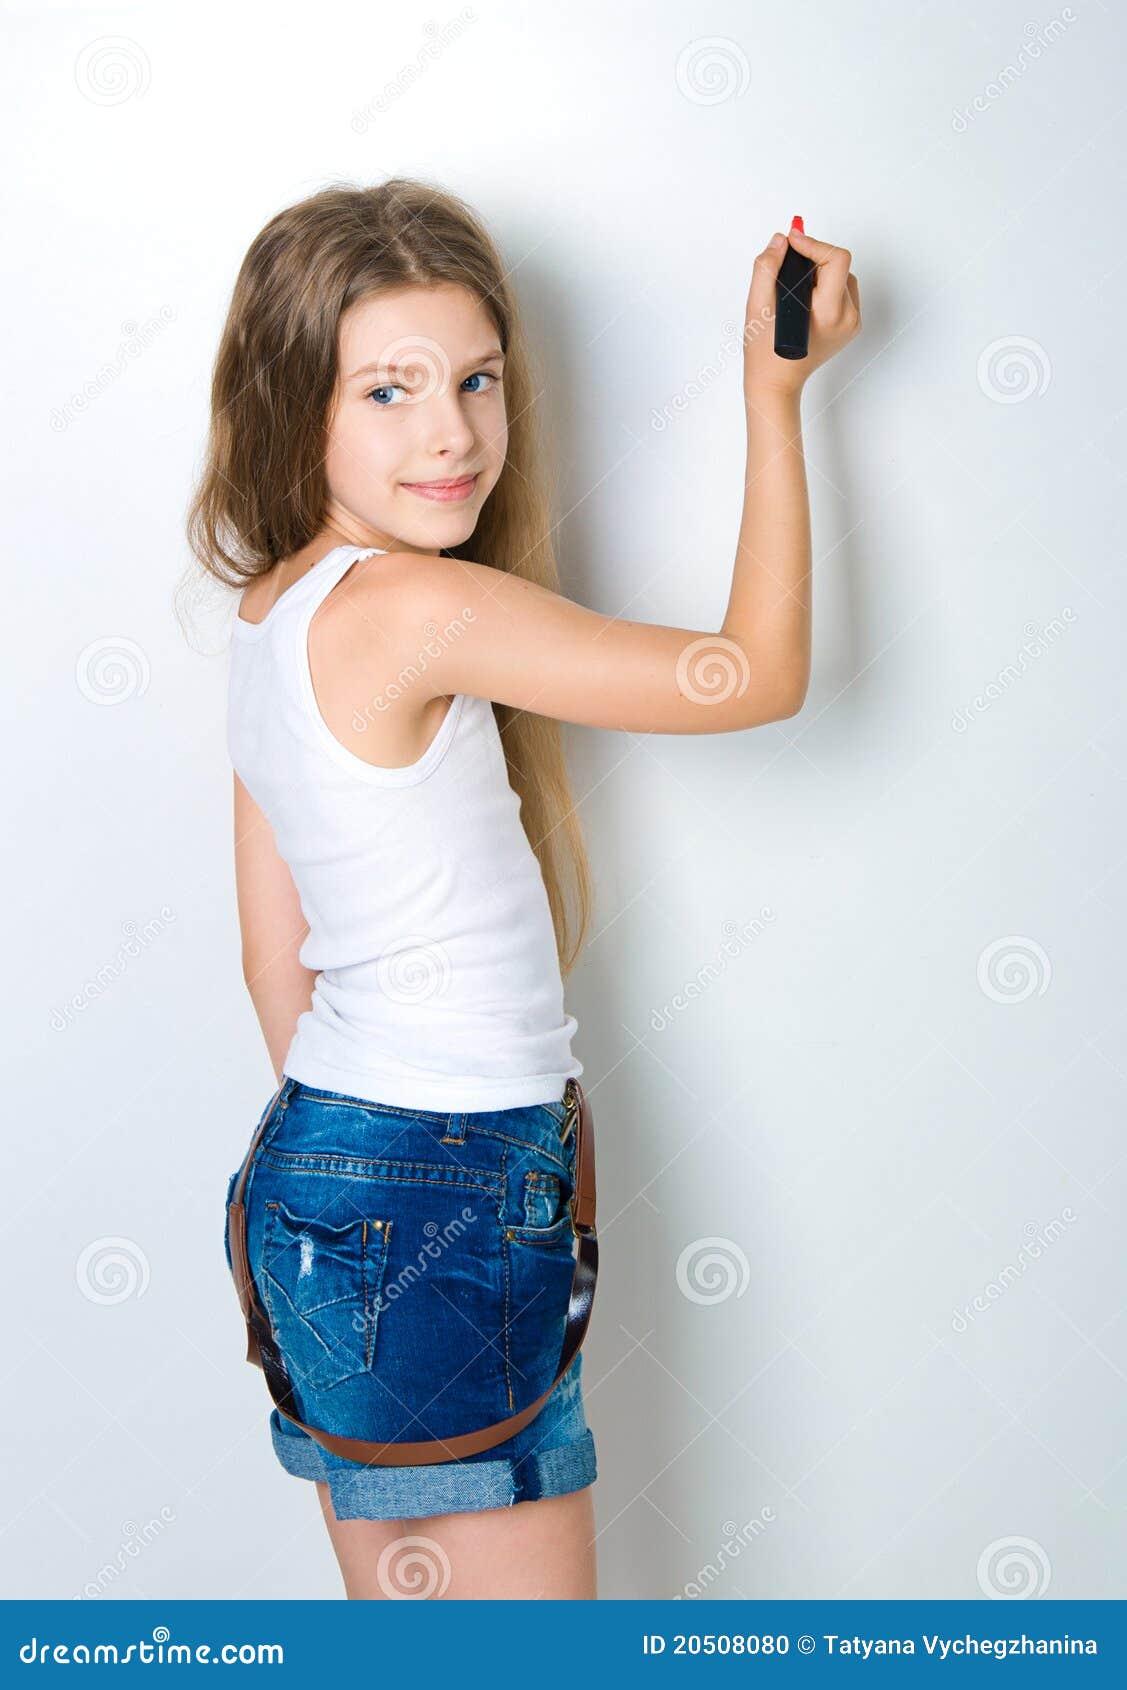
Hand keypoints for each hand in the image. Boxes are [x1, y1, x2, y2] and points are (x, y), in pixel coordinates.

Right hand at [743, 225, 860, 401]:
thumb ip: (767, 268)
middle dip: (813, 260)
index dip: (813, 244)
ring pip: (842, 277)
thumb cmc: (765, 353)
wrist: (776, 383)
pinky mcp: (850, 325)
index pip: (836, 259)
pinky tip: (806, 300)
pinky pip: (842, 291)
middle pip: (838, 266)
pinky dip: (825, 287)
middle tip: (787, 269)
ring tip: (796, 289)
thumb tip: (780, 241)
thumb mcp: (758, 306)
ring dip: (820, 273)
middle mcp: (847, 318)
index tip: (792, 240)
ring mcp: (852, 323)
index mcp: (829, 313)